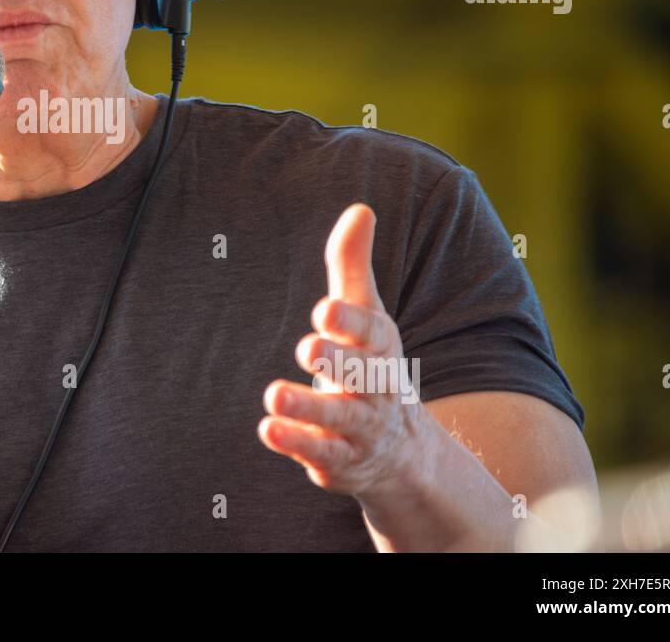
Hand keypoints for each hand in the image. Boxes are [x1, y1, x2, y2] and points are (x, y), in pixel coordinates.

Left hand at [258, 203, 425, 498]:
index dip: (350, 322)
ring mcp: (359, 429)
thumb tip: (359, 209)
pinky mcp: (338, 460)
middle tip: (307, 346)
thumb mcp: (366, 314)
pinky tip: (268, 429)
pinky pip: (321, 454)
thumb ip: (353, 265)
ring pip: (337, 420)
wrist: (402, 450)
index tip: (324, 309)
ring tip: (274, 395)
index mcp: (381, 349)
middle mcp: (376, 390)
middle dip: (336, 362)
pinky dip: (297, 444)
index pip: (372, 334)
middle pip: (361, 377)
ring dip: (307, 408)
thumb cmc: (369, 363)